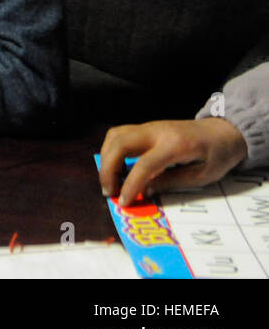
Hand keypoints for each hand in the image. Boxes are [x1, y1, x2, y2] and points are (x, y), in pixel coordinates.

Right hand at [99, 118, 249, 205]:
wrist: (222, 131)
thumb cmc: (217, 155)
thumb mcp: (203, 175)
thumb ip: (173, 182)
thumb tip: (144, 191)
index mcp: (175, 145)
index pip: (144, 164)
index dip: (130, 185)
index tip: (124, 202)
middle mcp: (156, 131)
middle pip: (119, 144)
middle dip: (108, 170)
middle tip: (109, 192)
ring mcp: (148, 127)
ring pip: (114, 136)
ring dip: (106, 159)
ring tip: (110, 181)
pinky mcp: (144, 128)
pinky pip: (119, 135)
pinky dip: (111, 150)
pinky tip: (116, 166)